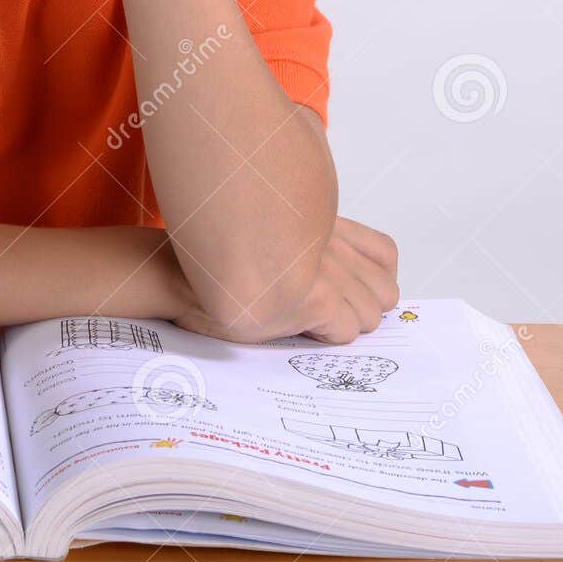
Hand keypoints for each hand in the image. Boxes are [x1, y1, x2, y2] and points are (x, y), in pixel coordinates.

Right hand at [170, 218, 400, 345]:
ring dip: (346, 325)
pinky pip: (346, 331)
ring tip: (308, 322)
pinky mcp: (312, 297)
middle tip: (326, 314)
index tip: (349, 293)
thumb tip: (340, 282)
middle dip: (362, 308)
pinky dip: (328, 336)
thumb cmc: (211, 261)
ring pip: (370, 315)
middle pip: (386, 290)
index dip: (373, 280)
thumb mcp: (264, 235)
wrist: (176, 267)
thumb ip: (304, 245)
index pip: (385, 253)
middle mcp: (331, 244)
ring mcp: (324, 270)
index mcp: (323, 224)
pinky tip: (297, 327)